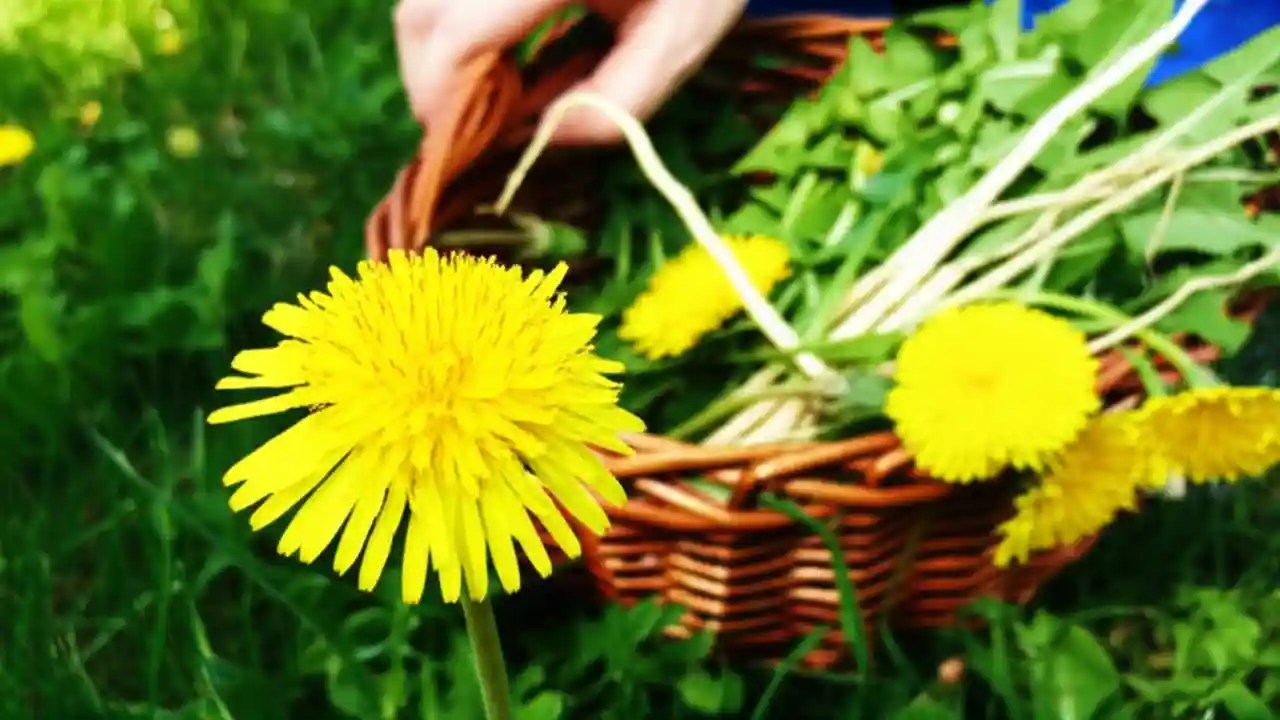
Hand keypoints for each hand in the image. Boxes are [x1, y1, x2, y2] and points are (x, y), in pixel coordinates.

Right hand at [394, 0, 747, 143]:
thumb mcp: (677, 47)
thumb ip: (614, 105)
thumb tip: (535, 139)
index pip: (460, 35)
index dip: (447, 102)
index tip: (465, 150)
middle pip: (419, 13)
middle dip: (432, 84)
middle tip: (475, 130)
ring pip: (419, 0)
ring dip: (440, 56)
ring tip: (495, 91)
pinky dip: (452, 28)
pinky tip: (499, 54)